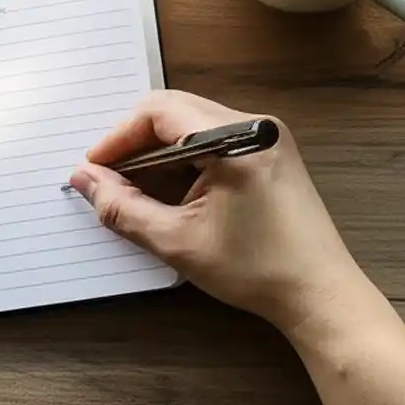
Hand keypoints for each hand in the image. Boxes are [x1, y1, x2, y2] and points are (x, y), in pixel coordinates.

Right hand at [70, 90, 363, 331]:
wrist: (320, 294)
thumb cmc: (256, 270)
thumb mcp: (176, 241)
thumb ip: (122, 207)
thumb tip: (84, 179)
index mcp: (235, 139)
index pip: (159, 111)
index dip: (118, 136)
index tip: (95, 168)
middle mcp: (254, 125)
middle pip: (174, 110)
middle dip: (134, 142)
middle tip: (109, 177)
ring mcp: (267, 135)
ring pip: (192, 122)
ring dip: (157, 149)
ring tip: (135, 185)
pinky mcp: (271, 150)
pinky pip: (213, 136)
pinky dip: (182, 156)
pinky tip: (170, 187)